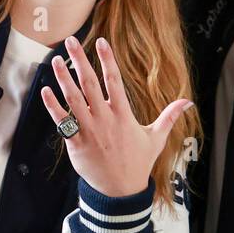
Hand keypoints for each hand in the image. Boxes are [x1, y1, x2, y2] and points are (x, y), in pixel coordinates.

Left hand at [40, 35, 191, 196]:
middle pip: (90, 84)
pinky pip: (61, 122)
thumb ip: (169, 116)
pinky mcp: (76, 143)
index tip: (101, 42)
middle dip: (79, 61)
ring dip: (63, 79)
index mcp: (123, 115)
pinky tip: (45, 90)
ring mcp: (88, 131)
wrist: (120, 190)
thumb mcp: (157, 138)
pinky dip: (53, 106)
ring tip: (55, 60)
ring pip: (73, 99)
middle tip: (70, 41)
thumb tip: (188, 102)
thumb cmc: (139, 162)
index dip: (107, 60)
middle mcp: (104, 119)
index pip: (114, 81)